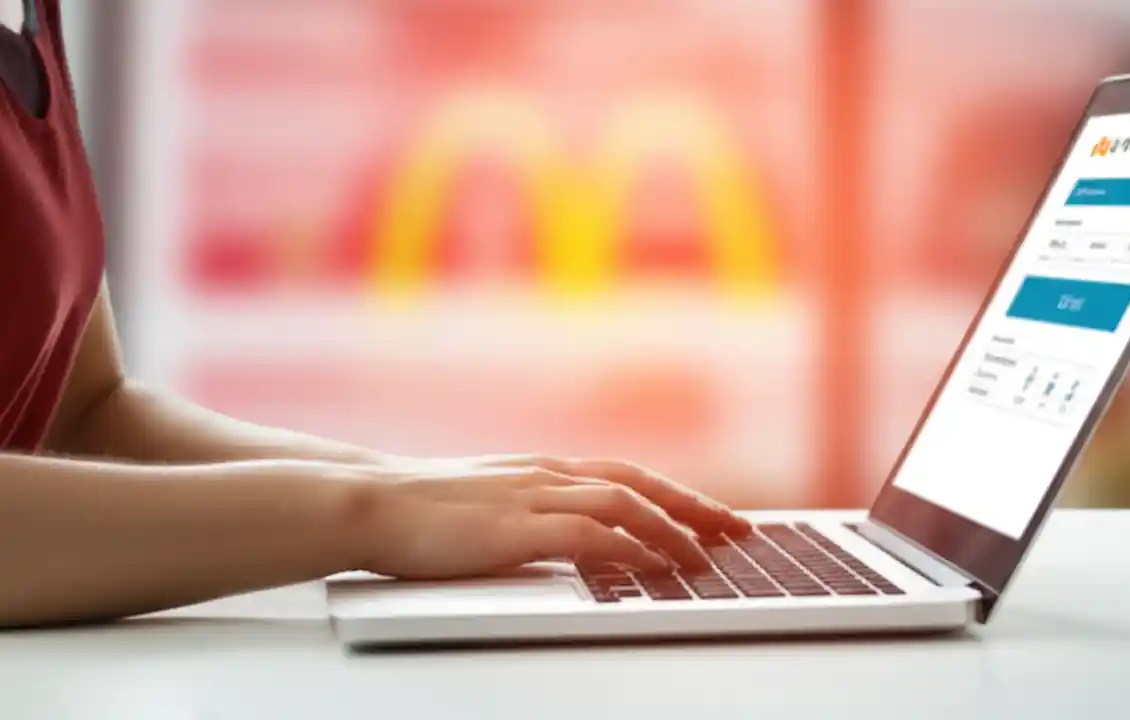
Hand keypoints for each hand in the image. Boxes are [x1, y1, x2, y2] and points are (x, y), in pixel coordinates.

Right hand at [351, 456, 750, 579]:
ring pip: (625, 503)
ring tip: (706, 555)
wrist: (368, 500)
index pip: (626, 476)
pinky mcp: (517, 526)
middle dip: (694, 507)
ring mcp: (534, 496)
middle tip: (738, 530)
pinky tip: (654, 564)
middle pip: (640, 483)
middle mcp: (548, 474)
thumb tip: (559, 535)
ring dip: (673, 527)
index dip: (674, 495)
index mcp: (542, 470)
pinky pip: (590, 533)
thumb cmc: (419, 508)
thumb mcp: (486, 503)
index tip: (711, 515)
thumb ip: (527, 512)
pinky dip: (630, 546)